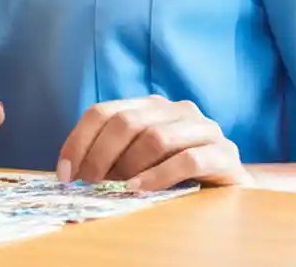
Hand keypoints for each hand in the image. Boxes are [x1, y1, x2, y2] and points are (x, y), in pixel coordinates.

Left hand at [58, 96, 253, 190]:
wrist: (230, 190)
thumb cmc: (174, 177)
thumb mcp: (137, 162)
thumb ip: (109, 159)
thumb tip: (69, 175)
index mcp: (148, 106)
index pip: (102, 112)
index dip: (78, 141)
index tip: (66, 173)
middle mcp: (175, 109)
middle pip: (125, 122)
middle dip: (100, 155)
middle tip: (88, 184)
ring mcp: (203, 127)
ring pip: (154, 137)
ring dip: (128, 166)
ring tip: (116, 189)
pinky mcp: (224, 152)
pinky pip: (187, 159)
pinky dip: (158, 176)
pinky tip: (140, 190)